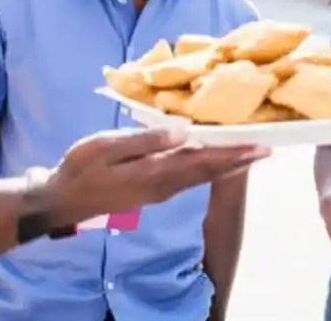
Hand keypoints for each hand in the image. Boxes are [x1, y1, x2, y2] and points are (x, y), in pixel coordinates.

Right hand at [41, 128, 268, 226]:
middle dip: (239, 160)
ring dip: (227, 163)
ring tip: (249, 151)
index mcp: (156, 173)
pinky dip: (208, 166)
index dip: (233, 155)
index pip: (203, 162)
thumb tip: (182, 130)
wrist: (63, 200)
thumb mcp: (108, 147)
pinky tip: (215, 156)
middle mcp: (165, 185)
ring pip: (202, 175)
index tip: (260, 148)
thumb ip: (145, 140)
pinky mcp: (154, 189)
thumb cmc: (81, 168)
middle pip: (209, 171)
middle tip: (267, 148)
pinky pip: (189, 176)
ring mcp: (160, 190)